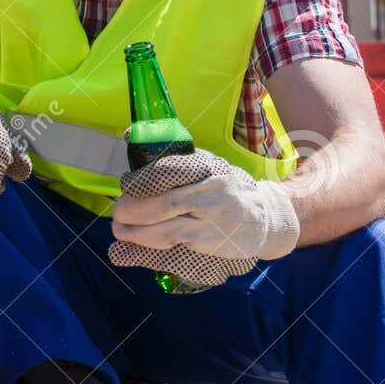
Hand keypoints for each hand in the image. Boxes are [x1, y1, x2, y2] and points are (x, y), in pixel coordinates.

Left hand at [110, 148, 299, 260]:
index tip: (126, 184)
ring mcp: (214, 223)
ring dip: (136, 233)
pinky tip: (131, 247)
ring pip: (168, 230)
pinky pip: (175, 248)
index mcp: (209, 167)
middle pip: (166, 203)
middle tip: (117, 212)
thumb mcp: (207, 165)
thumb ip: (173, 159)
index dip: (143, 180)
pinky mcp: (213, 245)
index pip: (171, 171)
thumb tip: (130, 135)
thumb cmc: (225, 188)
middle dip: (133, 209)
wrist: (266, 218)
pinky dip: (148, 248)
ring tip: (119, 230)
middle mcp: (214, 193)